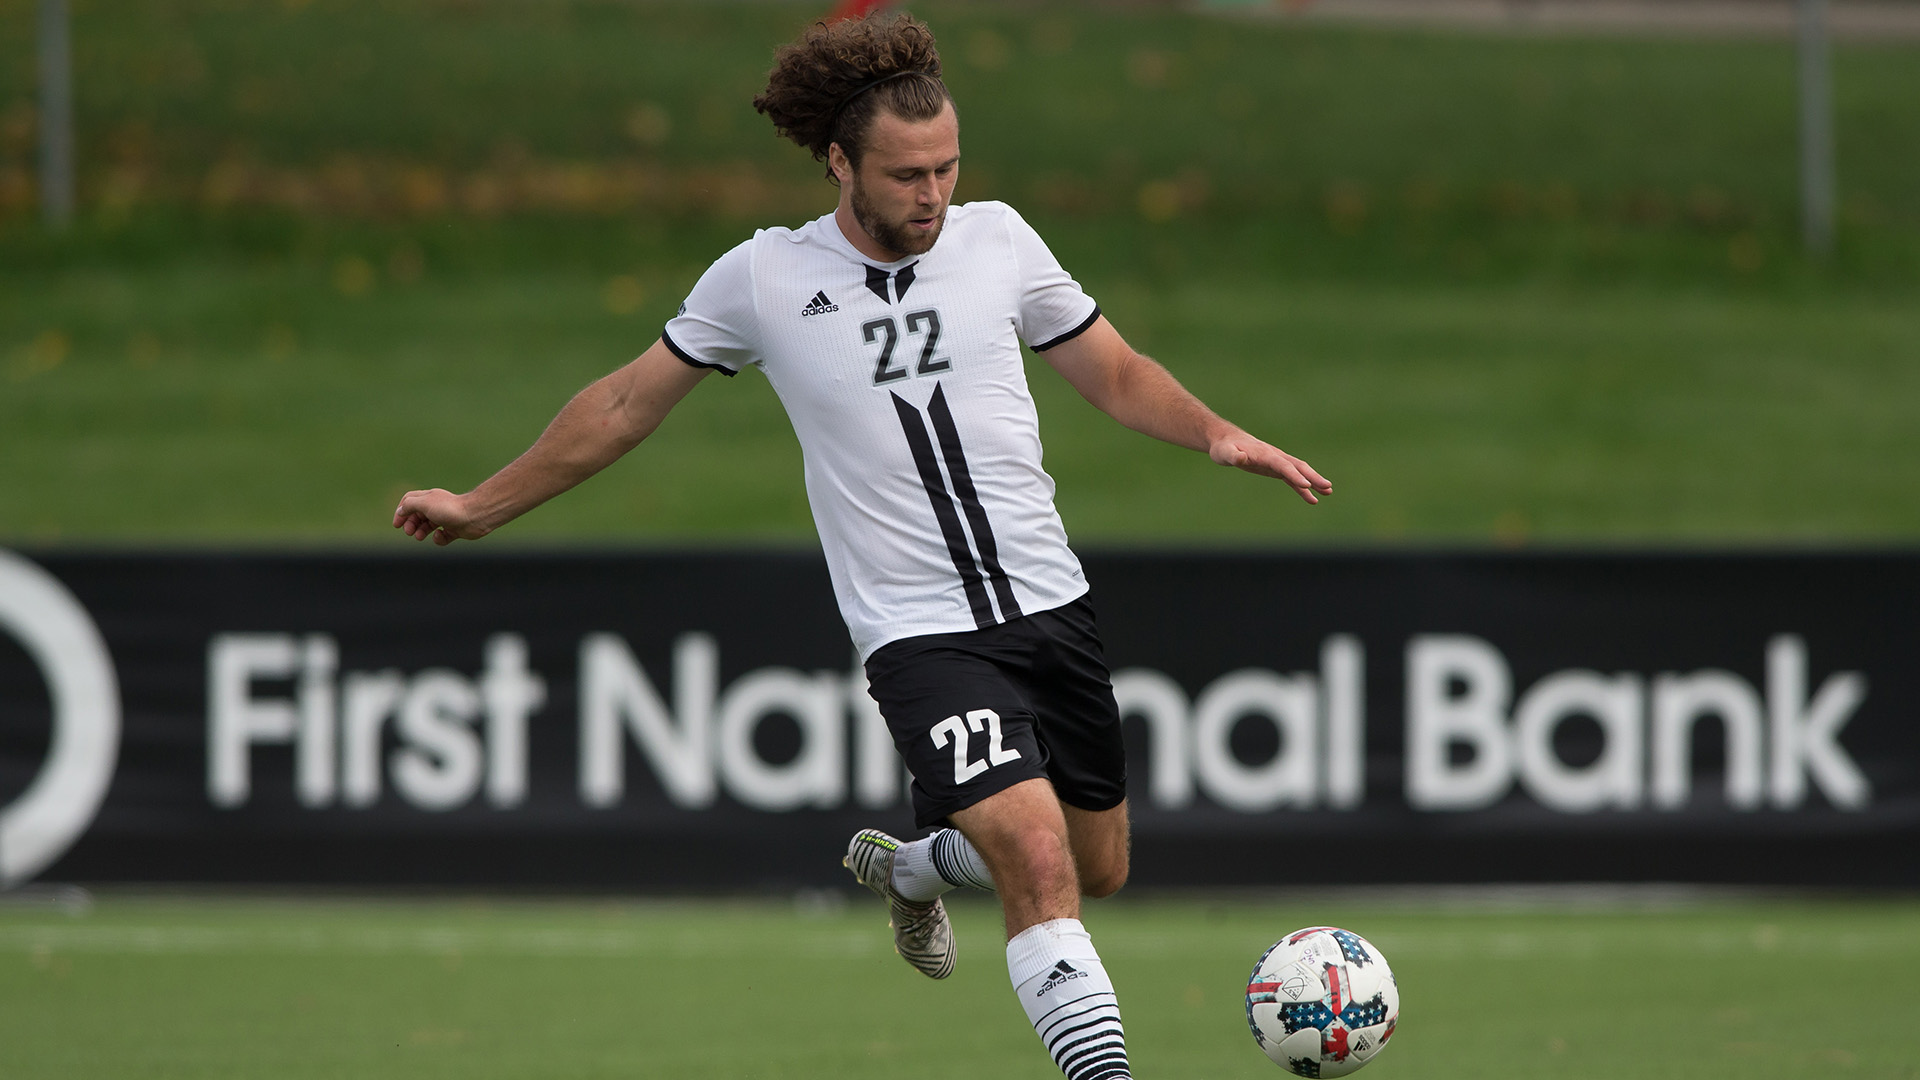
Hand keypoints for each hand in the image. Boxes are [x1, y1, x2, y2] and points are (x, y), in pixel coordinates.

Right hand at [393, 488, 488, 544]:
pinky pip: (442, 536)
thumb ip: (409, 505)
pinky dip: (438, 538)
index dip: (401, 512)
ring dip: (421, 532)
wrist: (474, 517)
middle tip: (409, 532)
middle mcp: (437, 507)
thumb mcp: (424, 503)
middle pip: (417, 515)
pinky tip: (440, 535)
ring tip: (419, 536)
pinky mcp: (455, 530)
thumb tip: (400, 511)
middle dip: (410, 524)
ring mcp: (446, 519)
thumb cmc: (449, 509)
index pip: (409, 501)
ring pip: (428, 526)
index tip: (397, 524)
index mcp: (429, 498)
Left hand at [1209, 432, 1332, 504]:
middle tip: (1327, 487)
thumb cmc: (1224, 448)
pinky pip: (1291, 479)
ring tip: (1328, 492)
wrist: (1226, 441)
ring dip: (1313, 481)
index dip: (1294, 474)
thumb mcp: (1225, 453)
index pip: (1282, 464)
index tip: (1306, 485)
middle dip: (1312, 477)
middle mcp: (1275, 456)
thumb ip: (1234, 456)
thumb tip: (1241, 458)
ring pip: (1299, 471)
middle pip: (1297, 466)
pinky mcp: (1274, 469)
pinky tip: (1312, 499)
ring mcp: (1276, 462)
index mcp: (1265, 453)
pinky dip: (1302, 488)